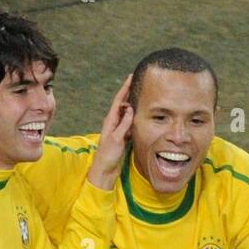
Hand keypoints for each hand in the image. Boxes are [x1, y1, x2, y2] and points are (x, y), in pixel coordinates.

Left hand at [86, 75, 133, 190]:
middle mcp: (114, 122)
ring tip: (143, 96)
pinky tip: (142, 115)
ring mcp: (118, 129)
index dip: (125, 88)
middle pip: (124, 104)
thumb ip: (124, 124)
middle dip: (130, 93)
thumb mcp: (116, 139)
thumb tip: (130, 109)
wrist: (105, 170)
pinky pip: (130, 123)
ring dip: (134, 104)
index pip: (119, 100)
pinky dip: (136, 117)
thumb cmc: (108, 155)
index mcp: (110, 120)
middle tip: (140, 83)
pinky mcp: (123, 137)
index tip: (131, 77)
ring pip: (128, 113)